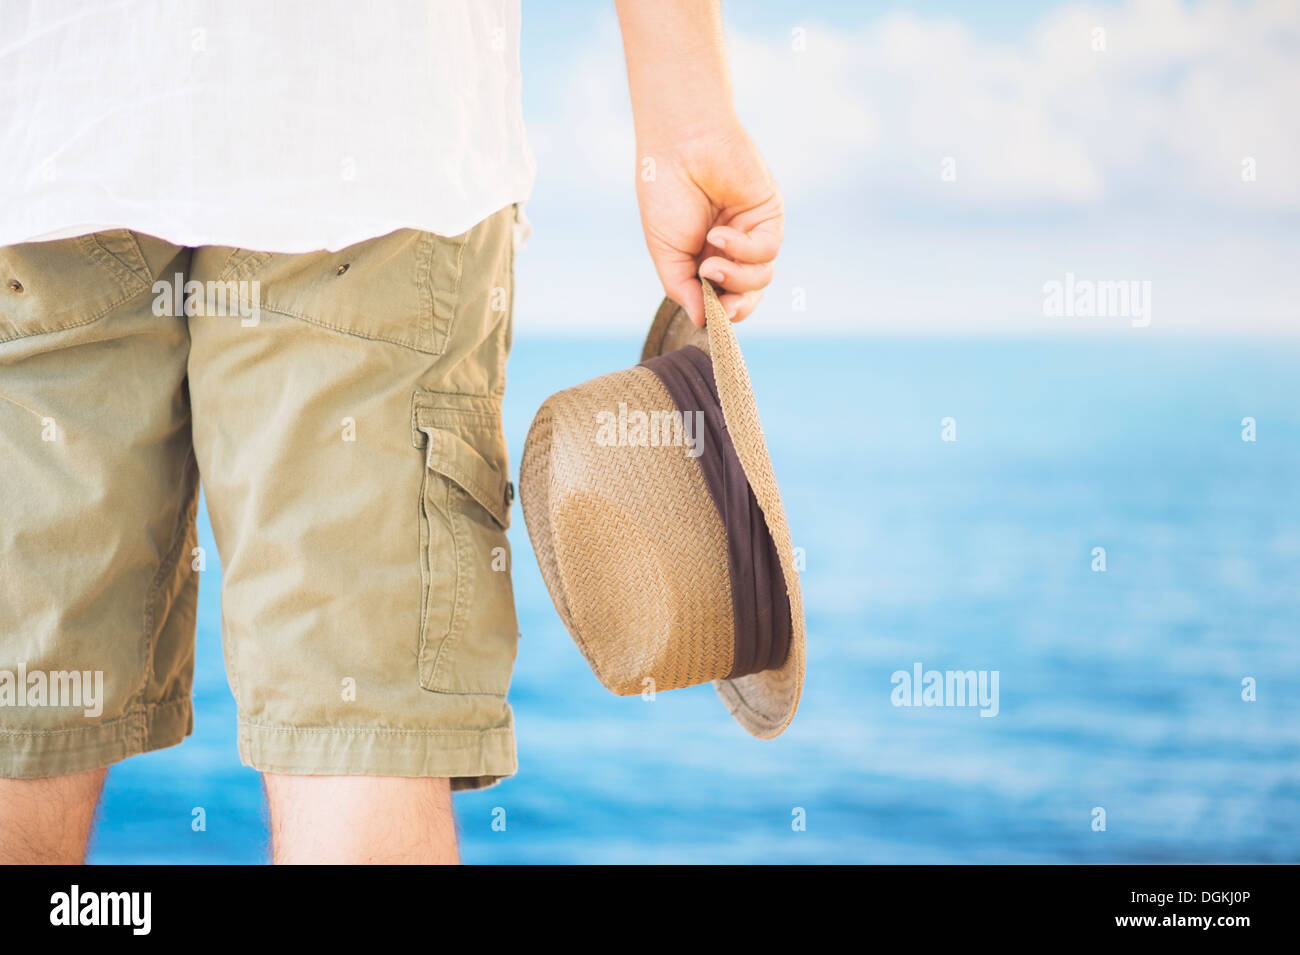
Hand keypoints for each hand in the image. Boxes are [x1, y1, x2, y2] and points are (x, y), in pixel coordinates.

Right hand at [635, 117, 782, 326]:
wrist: (678, 145)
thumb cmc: (665, 193)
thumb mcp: (666, 252)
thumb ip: (683, 289)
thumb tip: (703, 321)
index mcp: (705, 260)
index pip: (723, 300)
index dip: (720, 314)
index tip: (708, 316)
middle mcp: (731, 250)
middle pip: (748, 295)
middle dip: (737, 307)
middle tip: (721, 306)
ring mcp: (751, 233)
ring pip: (761, 278)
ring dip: (737, 279)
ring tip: (711, 265)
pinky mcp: (768, 215)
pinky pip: (767, 250)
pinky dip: (742, 250)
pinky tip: (719, 234)